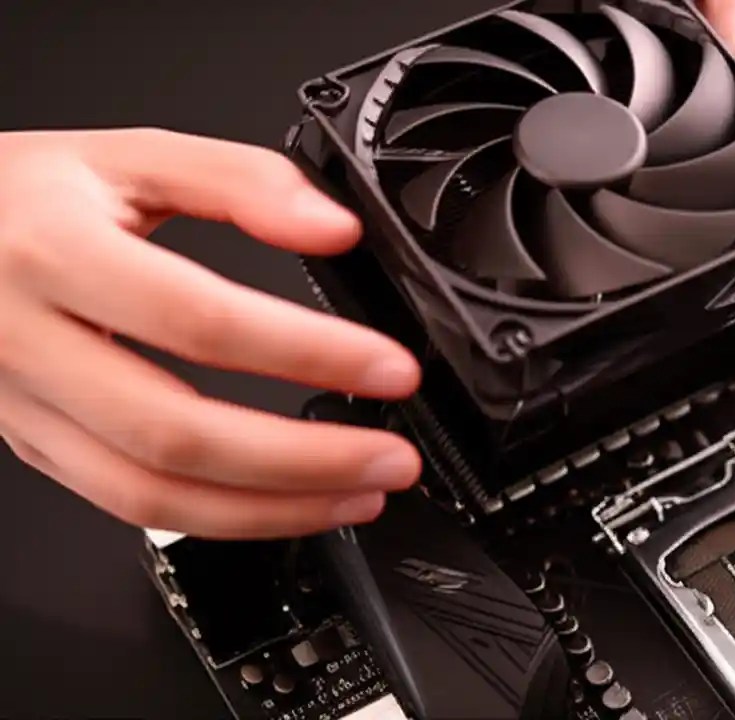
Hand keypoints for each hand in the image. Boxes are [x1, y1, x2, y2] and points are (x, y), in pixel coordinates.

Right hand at [0, 128, 422, 538]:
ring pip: (149, 492)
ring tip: (357, 496)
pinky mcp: (34, 448)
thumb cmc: (16, 197)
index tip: (389, 368)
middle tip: (390, 459)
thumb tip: (333, 227)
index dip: (307, 352)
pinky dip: (218, 518)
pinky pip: (127, 504)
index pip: (200, 318)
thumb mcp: (125, 155)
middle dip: (303, 460)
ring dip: (270, 509)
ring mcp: (25, 409)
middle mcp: (28, 342)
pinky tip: (284, 505)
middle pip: (177, 432)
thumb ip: (238, 180)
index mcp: (54, 252)